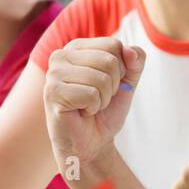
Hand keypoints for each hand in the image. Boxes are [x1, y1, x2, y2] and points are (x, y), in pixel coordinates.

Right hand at [44, 38, 145, 175]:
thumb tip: (130, 51)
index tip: (108, 84)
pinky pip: (90, 94)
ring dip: (103, 99)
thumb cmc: (105, 111)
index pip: (114, 45)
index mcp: (77, 47)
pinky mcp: (52, 92)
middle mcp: (62, 55)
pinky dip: (93, 108)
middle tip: (98, 98)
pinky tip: (81, 112)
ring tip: (89, 106)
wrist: (92, 144)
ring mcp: (54, 73)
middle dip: (113, 86)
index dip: (121, 69)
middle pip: (109, 60)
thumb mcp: (128, 82)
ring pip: (101, 78)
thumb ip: (135, 62)